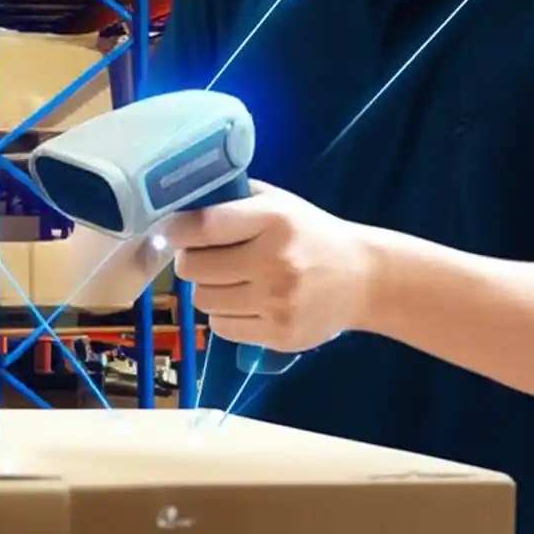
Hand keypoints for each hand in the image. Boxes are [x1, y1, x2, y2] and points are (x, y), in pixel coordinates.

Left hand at [163, 181, 376, 352]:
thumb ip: (231, 199)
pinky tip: (246, 303)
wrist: (364, 279)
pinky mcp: (280, 334)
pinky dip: (225, 316)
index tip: (168, 232)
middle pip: (193, 268)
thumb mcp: (278, 203)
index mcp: (274, 221)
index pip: (203, 226)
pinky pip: (221, 328)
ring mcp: (278, 302)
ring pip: (203, 301)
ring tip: (231, 281)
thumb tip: (177, 204)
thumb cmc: (309, 235)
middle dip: (191, 262)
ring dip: (209, 290)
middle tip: (205, 258)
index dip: (175, 230)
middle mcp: (275, 262)